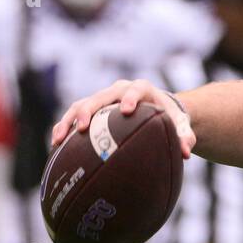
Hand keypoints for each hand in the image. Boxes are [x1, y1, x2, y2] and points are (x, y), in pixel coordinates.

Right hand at [50, 78, 194, 157]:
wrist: (155, 110)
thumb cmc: (167, 118)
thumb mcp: (178, 125)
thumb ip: (185, 136)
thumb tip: (187, 153)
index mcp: (141, 89)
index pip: (134, 90)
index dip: (129, 98)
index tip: (126, 110)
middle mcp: (118, 90)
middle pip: (100, 96)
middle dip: (89, 109)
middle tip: (82, 126)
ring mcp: (102, 99)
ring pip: (80, 105)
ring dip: (68, 120)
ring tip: (58, 138)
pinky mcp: (91, 110)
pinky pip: (73, 116)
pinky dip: (63, 128)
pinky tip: (55, 146)